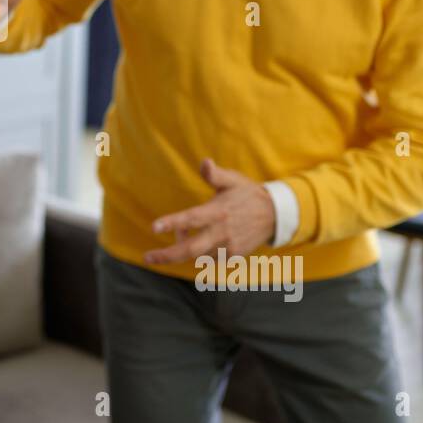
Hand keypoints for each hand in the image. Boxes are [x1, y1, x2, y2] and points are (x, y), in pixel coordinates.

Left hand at [143, 159, 275, 264]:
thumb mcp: (232, 180)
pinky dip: (198, 254)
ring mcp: (228, 246)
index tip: (154, 228)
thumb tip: (204, 162)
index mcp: (218, 211)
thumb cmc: (247, 194)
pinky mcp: (233, 256)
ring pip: (198, 256)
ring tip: (181, 234)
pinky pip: (209, 259)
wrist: (275, 215)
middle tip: (148, 257)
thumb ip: (215, 174)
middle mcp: (222, 231)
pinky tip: (197, 240)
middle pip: (191, 249)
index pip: (191, 219)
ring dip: (183, 248)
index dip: (172, 223)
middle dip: (167, 255)